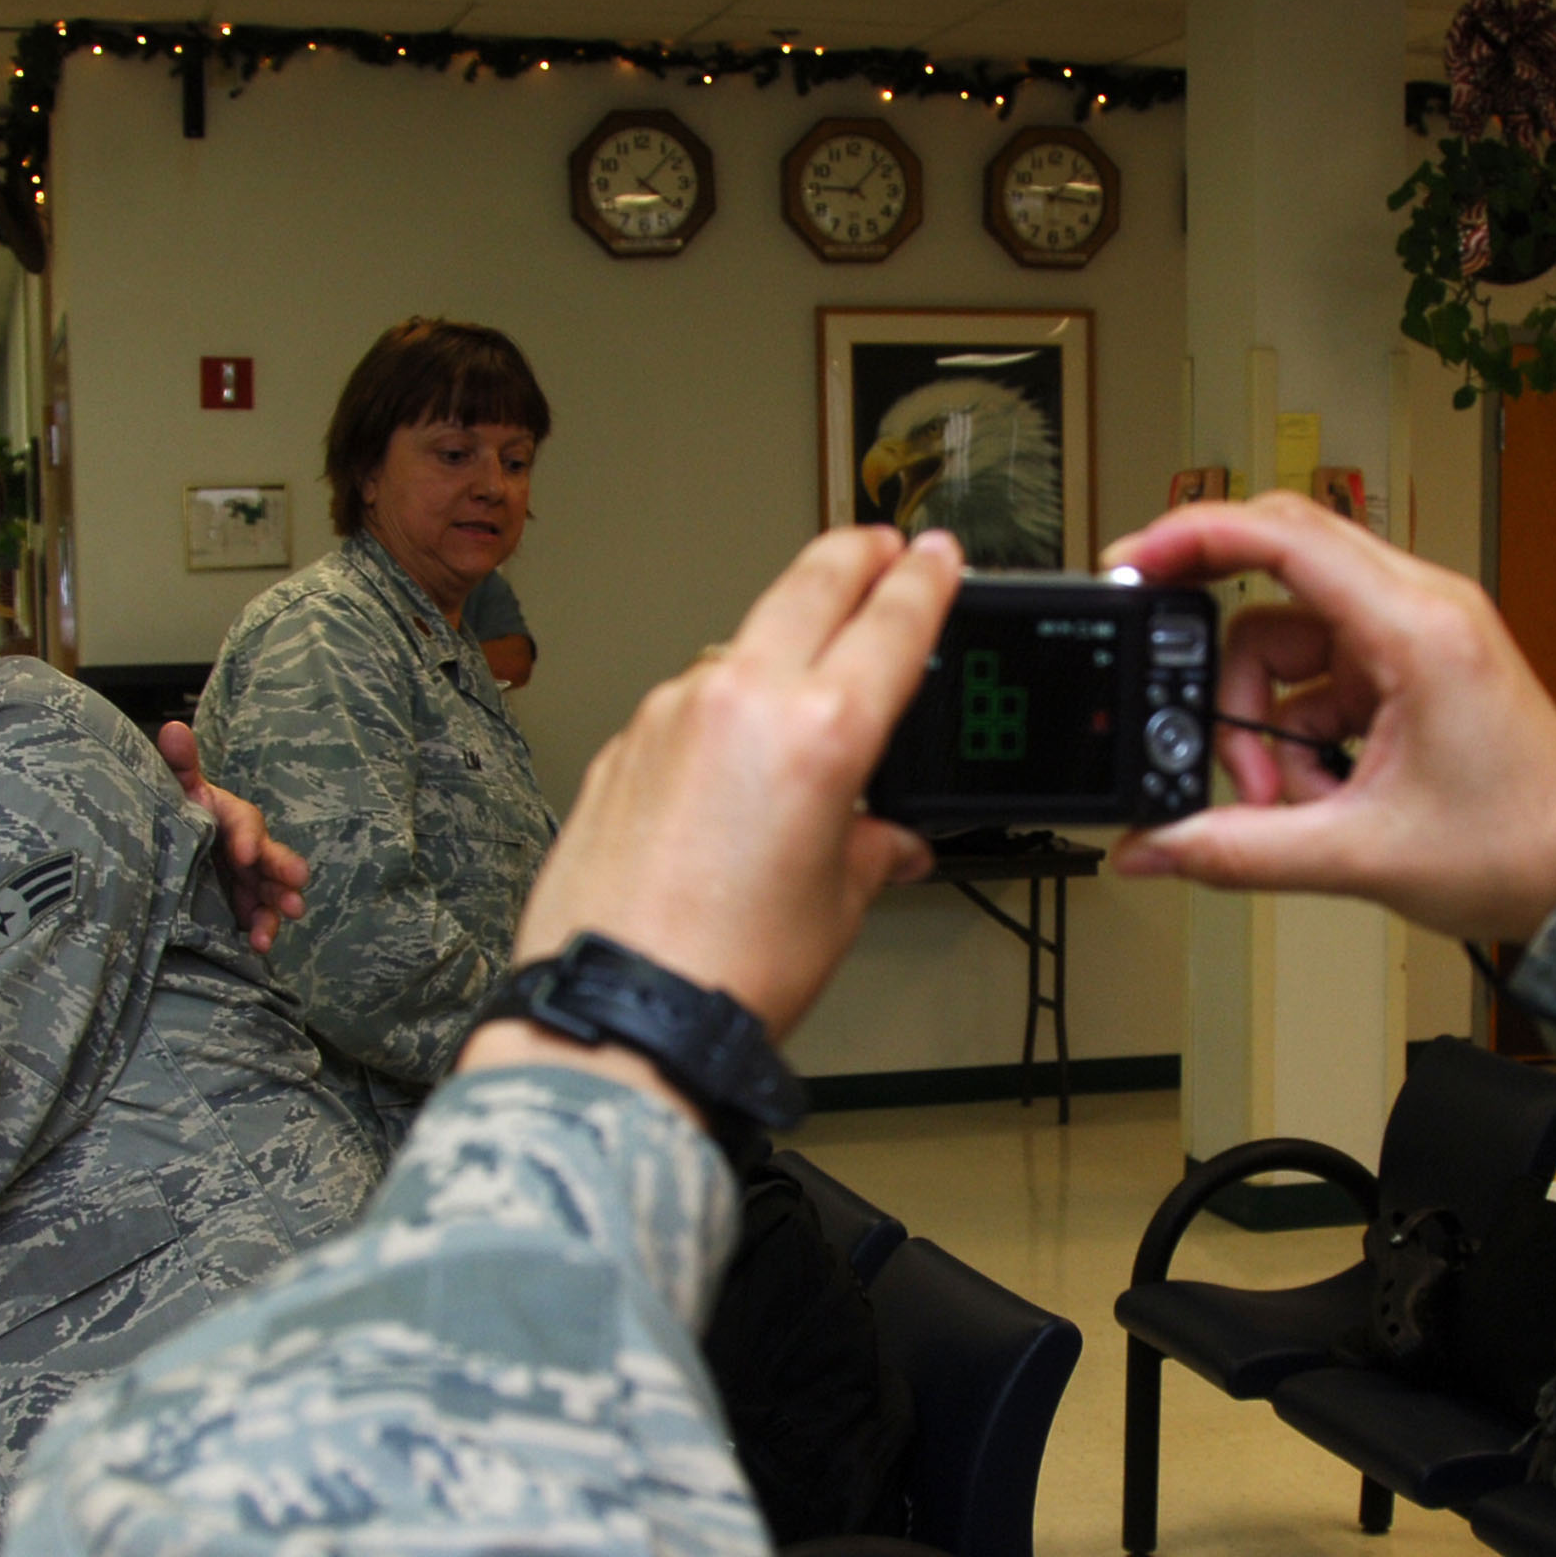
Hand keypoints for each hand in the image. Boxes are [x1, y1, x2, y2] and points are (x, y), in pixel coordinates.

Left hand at [157, 719, 310, 952]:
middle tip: (296, 883)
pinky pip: (255, 919)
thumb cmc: (173, 812)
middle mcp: (244, 848)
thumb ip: (178, 764)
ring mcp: (244, 880)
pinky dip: (260, 932)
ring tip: (287, 916)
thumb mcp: (174, 789)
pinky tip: (257, 947)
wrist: (157, 852)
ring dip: (278, 904)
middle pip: (268, 857)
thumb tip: (173, 729)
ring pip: (268, 891)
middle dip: (282, 870)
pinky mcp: (238, 907)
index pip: (244, 821)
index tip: (243, 853)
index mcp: (228, 816)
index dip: (247, 836)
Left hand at [461, 527, 955, 1110]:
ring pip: (741, 641)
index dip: (926, 580)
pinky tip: (736, 750)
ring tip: (808, 670)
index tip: (936, 558)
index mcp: (820, 730)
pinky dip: (723, 705)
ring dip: (780, 638)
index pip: (893, 620)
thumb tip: (888, 840)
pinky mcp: (624, 743)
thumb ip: (872, 848)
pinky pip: (690, 700)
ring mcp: (671, 713)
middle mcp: (739, 700)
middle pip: (811, 583)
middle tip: (881, 549)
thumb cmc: (723, 970)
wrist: (619, 1007)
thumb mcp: (837, 904)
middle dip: (856, 556)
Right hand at [1100, 494, 1555, 943]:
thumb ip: (1238, 849)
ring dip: (1265, 722)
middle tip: (1203, 732)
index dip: (1195, 537)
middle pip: (1273, 583)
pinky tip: (1320, 791)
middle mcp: (1419, 609)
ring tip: (1289, 797)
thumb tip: (1151, 846)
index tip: (1133, 560)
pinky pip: (1314, 678)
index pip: (1285, 536)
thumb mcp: (1358, 853)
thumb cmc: (1517, 845)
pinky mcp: (1408, 668)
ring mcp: (1414, 636)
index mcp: (1418, 627)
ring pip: (1286, 640)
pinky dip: (1296, 735)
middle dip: (1225, 670)